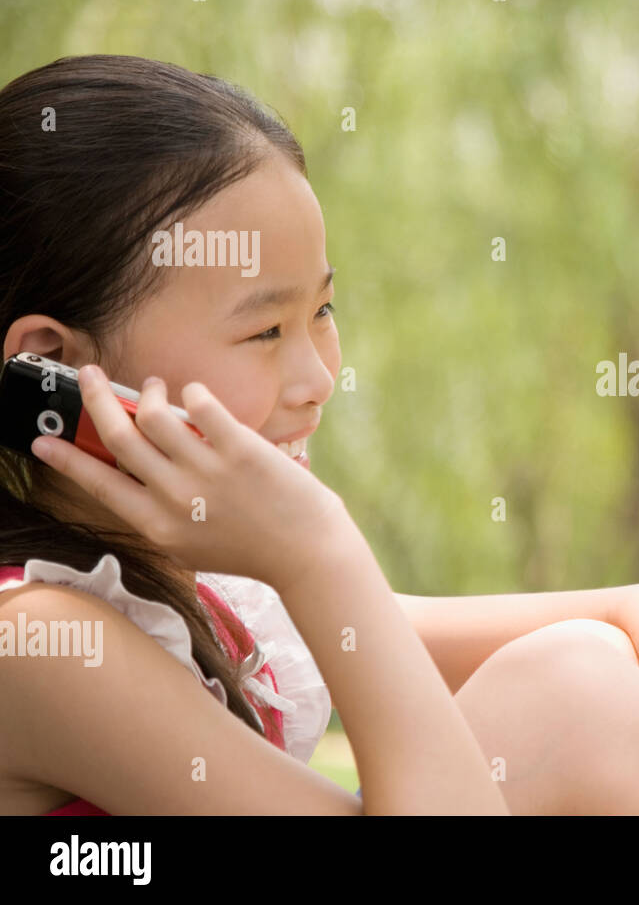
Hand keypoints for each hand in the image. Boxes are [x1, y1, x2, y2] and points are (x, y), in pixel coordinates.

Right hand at [30, 365, 351, 585]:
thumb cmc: (253, 548)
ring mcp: (207, 471)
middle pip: (118, 436)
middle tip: (86, 374)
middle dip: (94, 399)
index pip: (97, 484)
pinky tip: (195, 392)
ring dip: (148, 391)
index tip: (41, 441)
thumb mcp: (192, 543)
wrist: (307, 553)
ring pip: (155, 414)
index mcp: (157, 525)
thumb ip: (161, 511)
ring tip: (154, 385)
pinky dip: (192, 392)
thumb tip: (137, 466)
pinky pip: (202, 404)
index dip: (65, 459)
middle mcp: (175, 497)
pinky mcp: (240, 449)